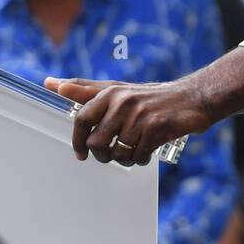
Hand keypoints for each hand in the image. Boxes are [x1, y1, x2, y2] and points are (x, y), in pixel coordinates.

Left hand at [44, 76, 212, 166]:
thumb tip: (51, 84)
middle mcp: (122, 101)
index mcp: (110, 92)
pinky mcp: (156, 128)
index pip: (81, 118)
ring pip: (117, 152)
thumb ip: (83, 89)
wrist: (192, 98)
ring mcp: (140, 115)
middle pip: (97, 142)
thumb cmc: (150, 97)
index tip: (80, 153)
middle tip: (111, 154)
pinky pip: (137, 156)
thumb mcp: (116, 90)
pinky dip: (140, 159)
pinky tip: (145, 152)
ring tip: (132, 152)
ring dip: (124, 159)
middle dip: (102, 155)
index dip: (77, 140)